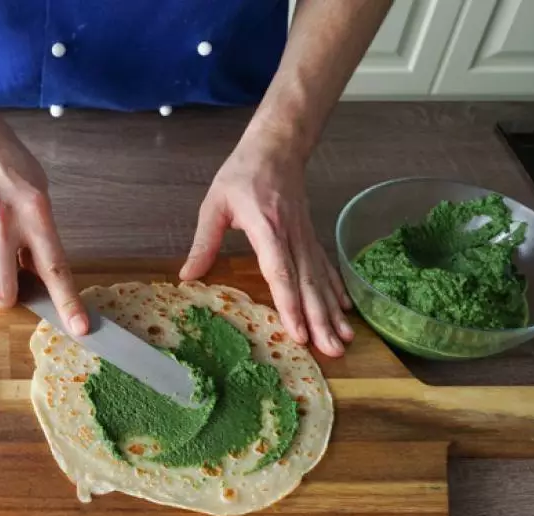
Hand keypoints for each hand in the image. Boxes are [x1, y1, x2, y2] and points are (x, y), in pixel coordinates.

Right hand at [0, 119, 88, 334]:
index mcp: (35, 214)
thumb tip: (35, 273)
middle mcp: (3, 223)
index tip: (80, 327)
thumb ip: (39, 233)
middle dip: (5, 295)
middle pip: (3, 291)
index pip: (55, 268)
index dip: (68, 303)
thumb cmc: (5, 164)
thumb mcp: (36, 191)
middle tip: (5, 279)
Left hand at [179, 138, 353, 356]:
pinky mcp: (310, 235)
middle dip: (319, 319)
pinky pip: (325, 266)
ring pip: (320, 278)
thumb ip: (204, 242)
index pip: (280, 271)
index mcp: (266, 227)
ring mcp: (305, 235)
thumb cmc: (242, 174)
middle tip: (331, 350)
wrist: (277, 146)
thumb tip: (187, 276)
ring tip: (343, 340)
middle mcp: (291, 235)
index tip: (297, 331)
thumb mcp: (214, 204)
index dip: (289, 303)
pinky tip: (345, 311)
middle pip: (308, 282)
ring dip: (331, 311)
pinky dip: (336, 289)